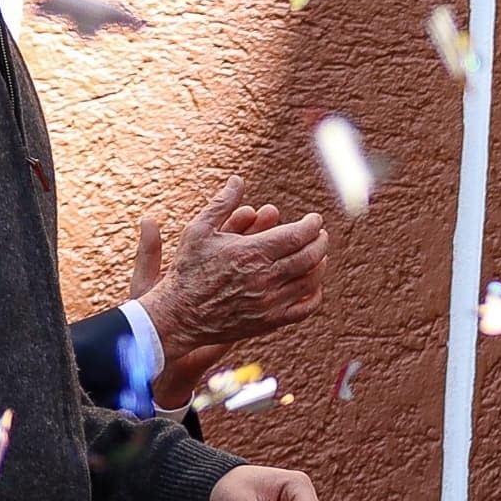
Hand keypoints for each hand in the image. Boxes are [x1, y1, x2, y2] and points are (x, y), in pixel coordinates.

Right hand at [139, 177, 326, 405]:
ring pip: (310, 280)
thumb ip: (221, 203)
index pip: (297, 234)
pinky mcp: (270, 321)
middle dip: (320, 241)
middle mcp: (264, 277)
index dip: (312, 225)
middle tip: (320, 234)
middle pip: (309, 256)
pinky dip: (315, 294)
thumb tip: (238, 179)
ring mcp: (269, 301)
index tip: (314, 219)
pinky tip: (312, 284)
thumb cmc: (187, 269)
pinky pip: (305, 308)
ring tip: (318, 254)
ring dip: (320, 264)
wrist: (180, 315)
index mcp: (250, 251)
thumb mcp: (198, 230)